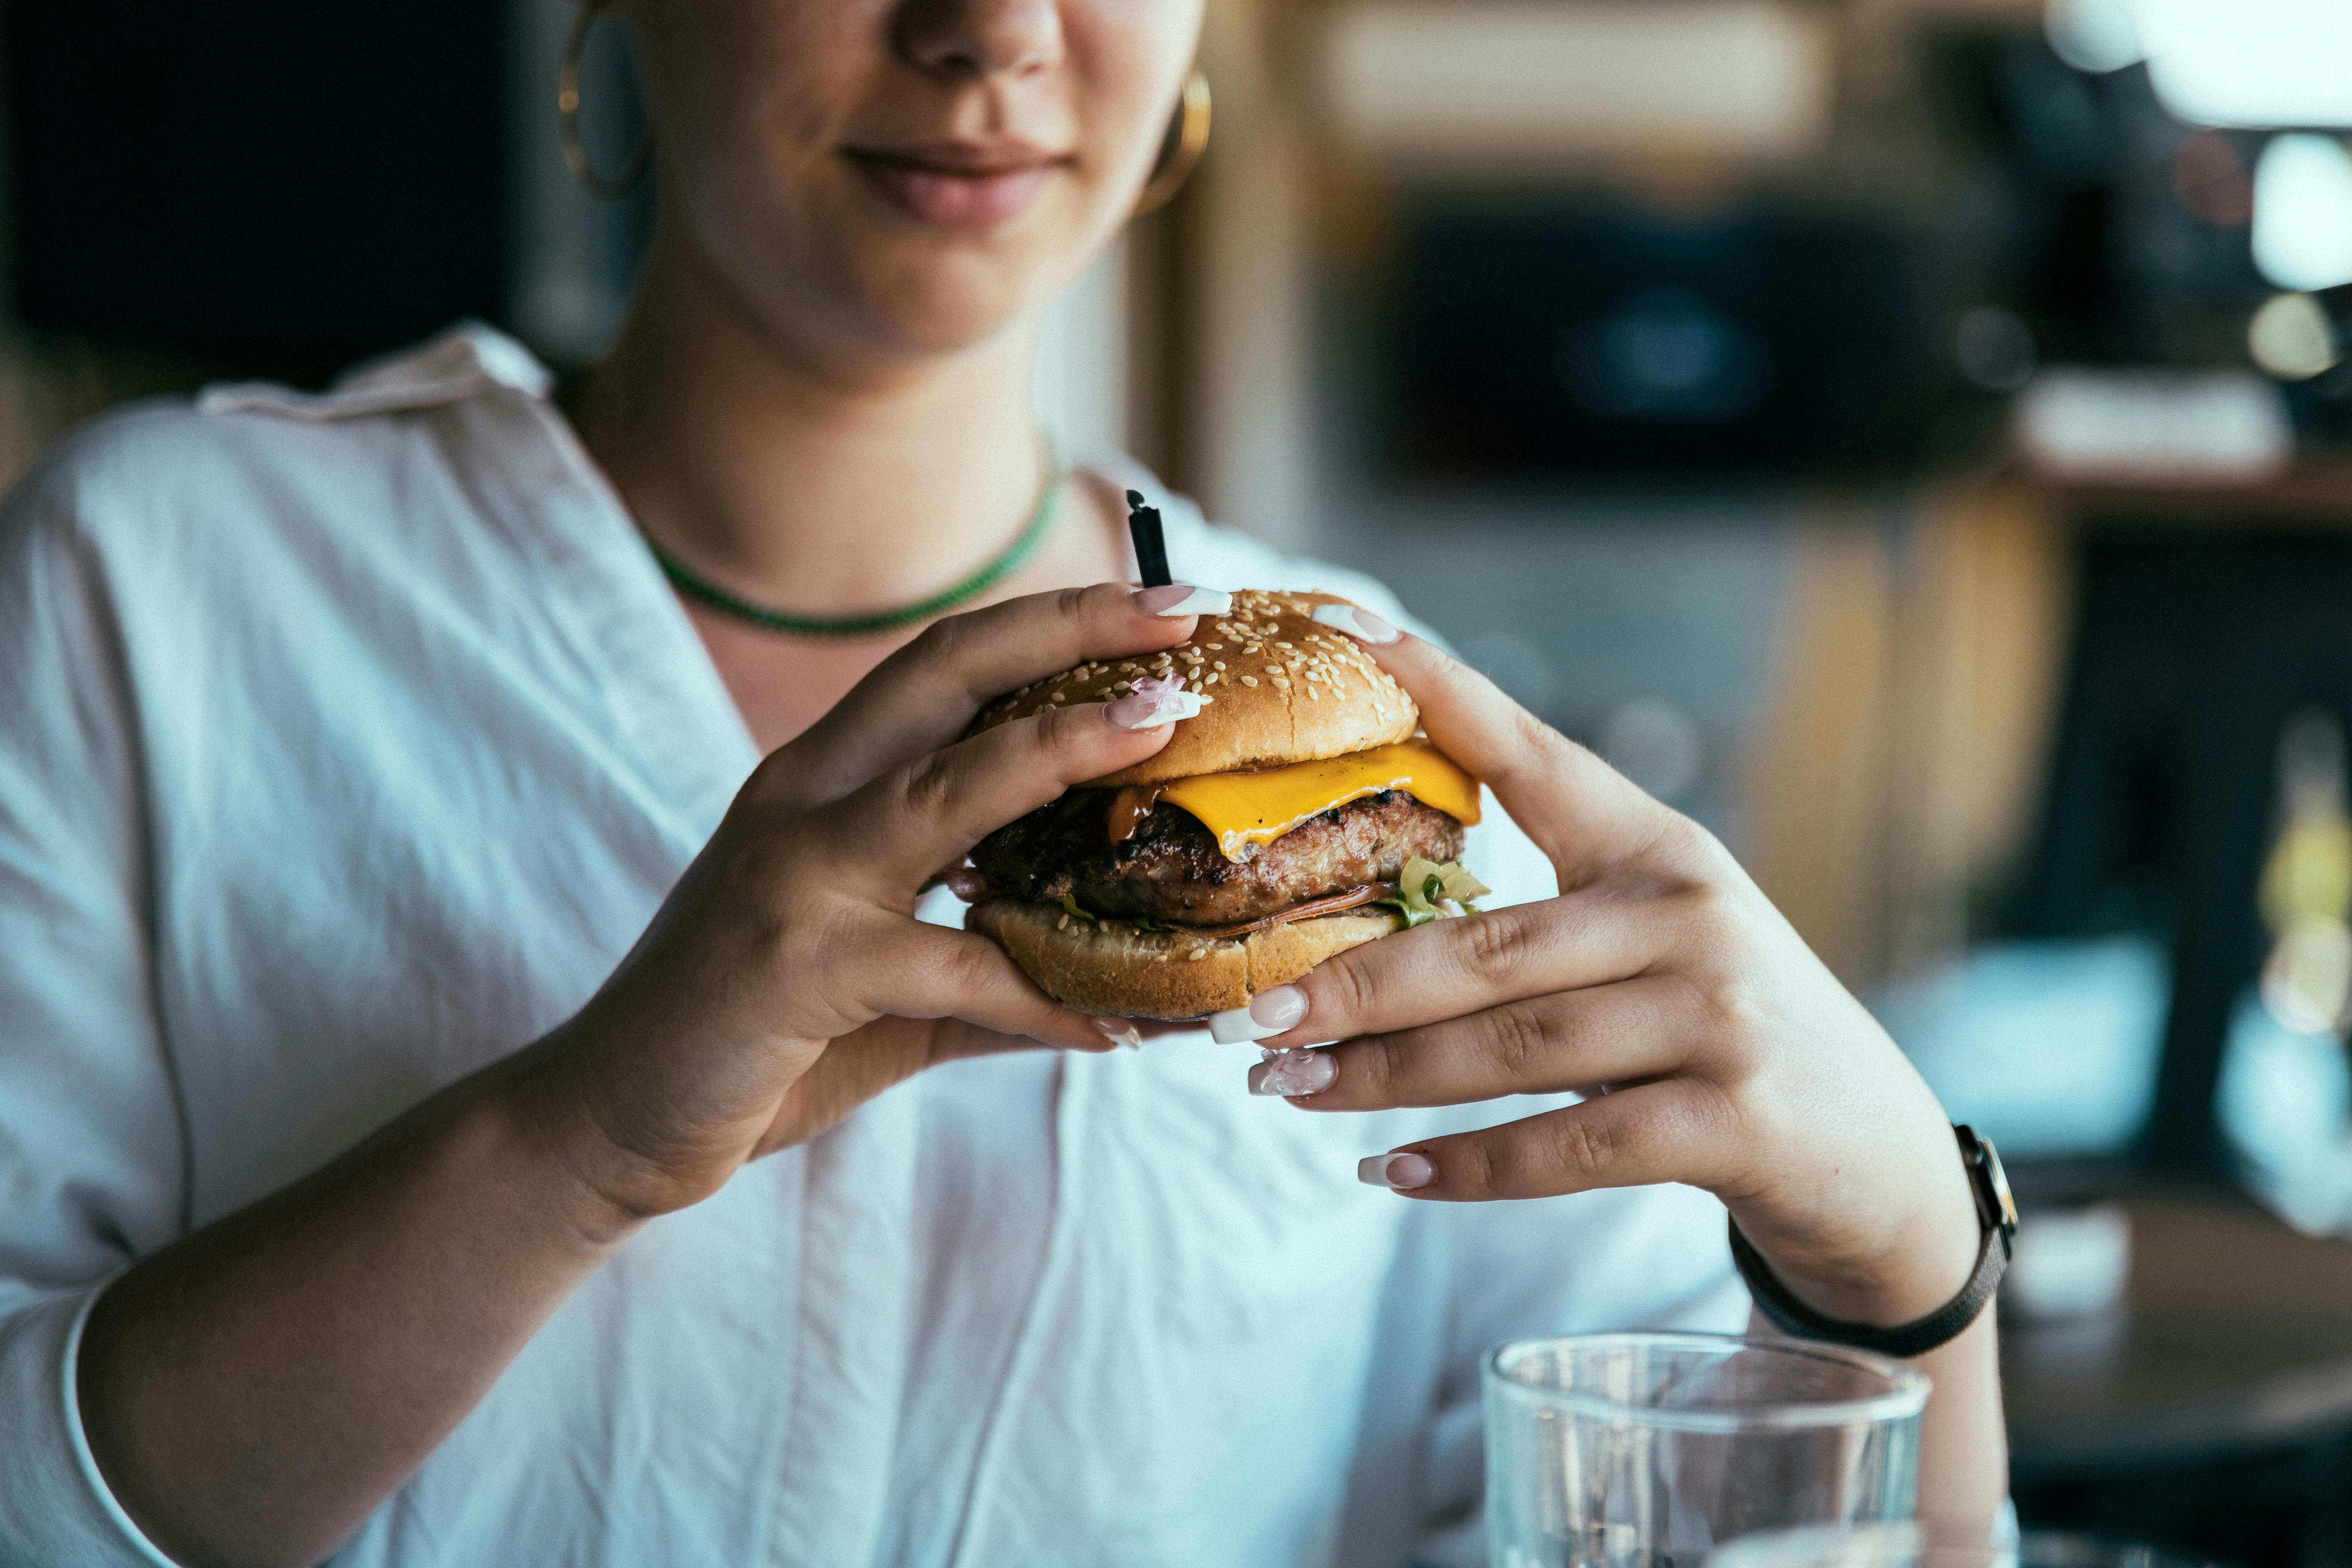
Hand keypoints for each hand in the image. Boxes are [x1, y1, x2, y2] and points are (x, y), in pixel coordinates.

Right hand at [513, 583, 1212, 1229]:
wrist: (612, 1116)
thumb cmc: (758, 1036)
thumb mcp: (891, 986)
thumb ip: (995, 966)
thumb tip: (1125, 987)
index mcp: (823, 780)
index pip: (944, 665)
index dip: (1049, 625)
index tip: (1157, 606)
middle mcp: (803, 798)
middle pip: (945, 672)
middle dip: (1065, 631)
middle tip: (1177, 616)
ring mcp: (793, 873)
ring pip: (946, 787)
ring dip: (1062, 751)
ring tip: (1164, 731)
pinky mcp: (793, 963)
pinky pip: (948, 964)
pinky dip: (1044, 996)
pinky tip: (1121, 1023)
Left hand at [1243, 625, 1981, 1325]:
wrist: (1875, 1158)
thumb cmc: (1730, 1038)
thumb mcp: (1657, 944)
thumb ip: (1544, 929)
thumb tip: (1364, 951)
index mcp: (1659, 849)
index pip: (1534, 752)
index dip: (1440, 687)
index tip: (1347, 627)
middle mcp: (1690, 914)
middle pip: (1485, 946)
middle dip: (1350, 985)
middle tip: (1246, 1018)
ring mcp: (1719, 1016)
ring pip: (1511, 1048)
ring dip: (1384, 1076)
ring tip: (1287, 1092)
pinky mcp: (1736, 1120)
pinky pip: (1570, 1146)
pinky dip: (1469, 1166)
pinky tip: (1387, 1170)